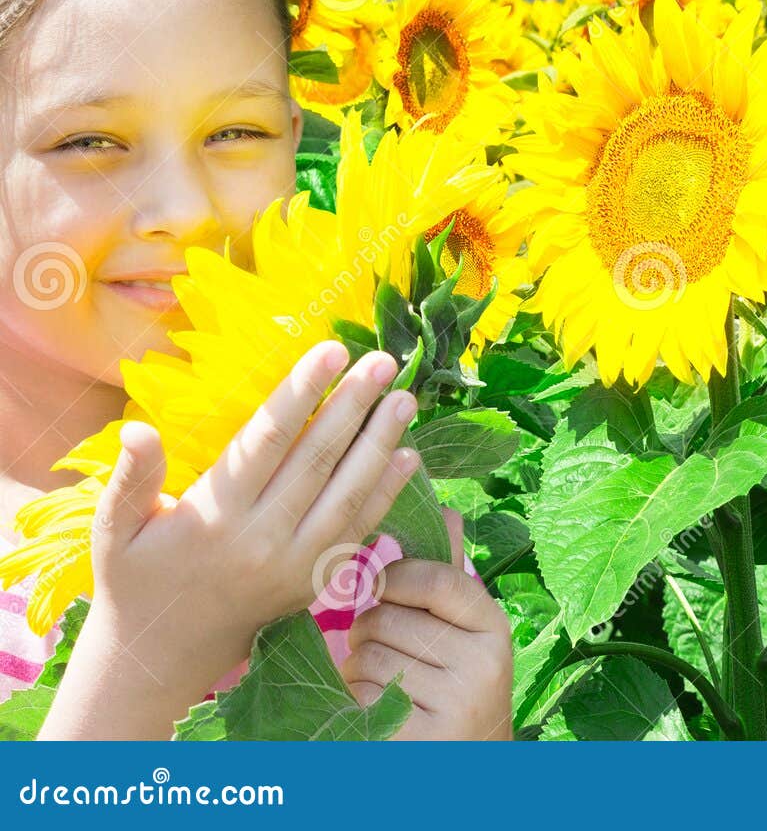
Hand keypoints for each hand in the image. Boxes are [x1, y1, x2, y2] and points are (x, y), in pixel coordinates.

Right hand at [40, 340, 418, 739]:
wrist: (164, 656)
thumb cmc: (137, 577)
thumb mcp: (116, 530)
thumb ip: (130, 478)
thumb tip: (137, 429)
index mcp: (213, 515)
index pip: (266, 441)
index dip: (301, 392)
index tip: (332, 350)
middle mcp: (260, 539)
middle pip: (317, 460)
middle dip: (354, 405)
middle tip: (384, 359)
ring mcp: (294, 564)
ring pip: (348, 494)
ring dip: (381, 443)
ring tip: (406, 398)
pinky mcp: (314, 580)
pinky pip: (358, 530)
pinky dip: (387, 493)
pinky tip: (409, 455)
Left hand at [341, 509, 512, 739]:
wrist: (471, 771)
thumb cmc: (458, 693)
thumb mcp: (466, 637)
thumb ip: (449, 579)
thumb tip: (446, 510)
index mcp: (495, 630)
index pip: (437, 579)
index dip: (398, 578)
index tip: (386, 590)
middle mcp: (480, 667)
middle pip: (388, 618)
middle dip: (370, 630)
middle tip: (384, 651)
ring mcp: (451, 707)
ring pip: (366, 656)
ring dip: (356, 669)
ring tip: (381, 684)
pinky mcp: (415, 741)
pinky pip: (358, 695)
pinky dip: (354, 701)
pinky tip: (375, 712)